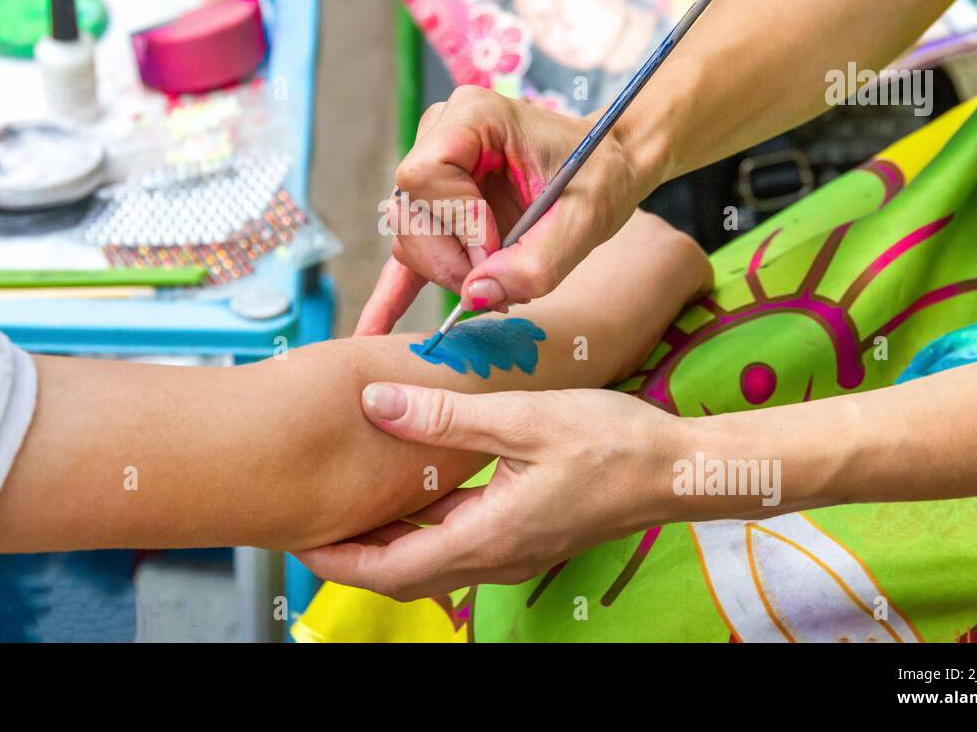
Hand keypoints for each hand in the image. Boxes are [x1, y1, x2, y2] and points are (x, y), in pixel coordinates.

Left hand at [297, 383, 694, 600]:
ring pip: (431, 560)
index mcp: (488, 538)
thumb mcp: (522, 419)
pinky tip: (410, 488)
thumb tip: (376, 403)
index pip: (392, 571)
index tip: (299, 541)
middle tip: (309, 524)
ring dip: (387, 542)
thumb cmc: (611, 442)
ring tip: (346, 506)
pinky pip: (459, 542)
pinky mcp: (525, 534)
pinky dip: (423, 525)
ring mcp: (512, 550)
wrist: (677, 469)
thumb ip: (445, 416)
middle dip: (353, 557)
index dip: (339, 561)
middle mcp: (496, 557)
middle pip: (404, 575)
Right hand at [355, 86, 651, 335]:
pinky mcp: (438, 210)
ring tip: (496, 288)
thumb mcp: (585, 220)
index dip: (456, 223)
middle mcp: (443, 134)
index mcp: (475, 114)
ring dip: (447, 273)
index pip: (426, 174)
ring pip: (409, 237)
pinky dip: (390, 295)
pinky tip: (372, 331)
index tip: (498, 250)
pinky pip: (406, 254)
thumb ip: (536, 262)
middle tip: (499, 287)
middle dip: (451, 261)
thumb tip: (475, 297)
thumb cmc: (600, 175)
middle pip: (410, 211)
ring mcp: (434, 171)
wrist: (609, 167)